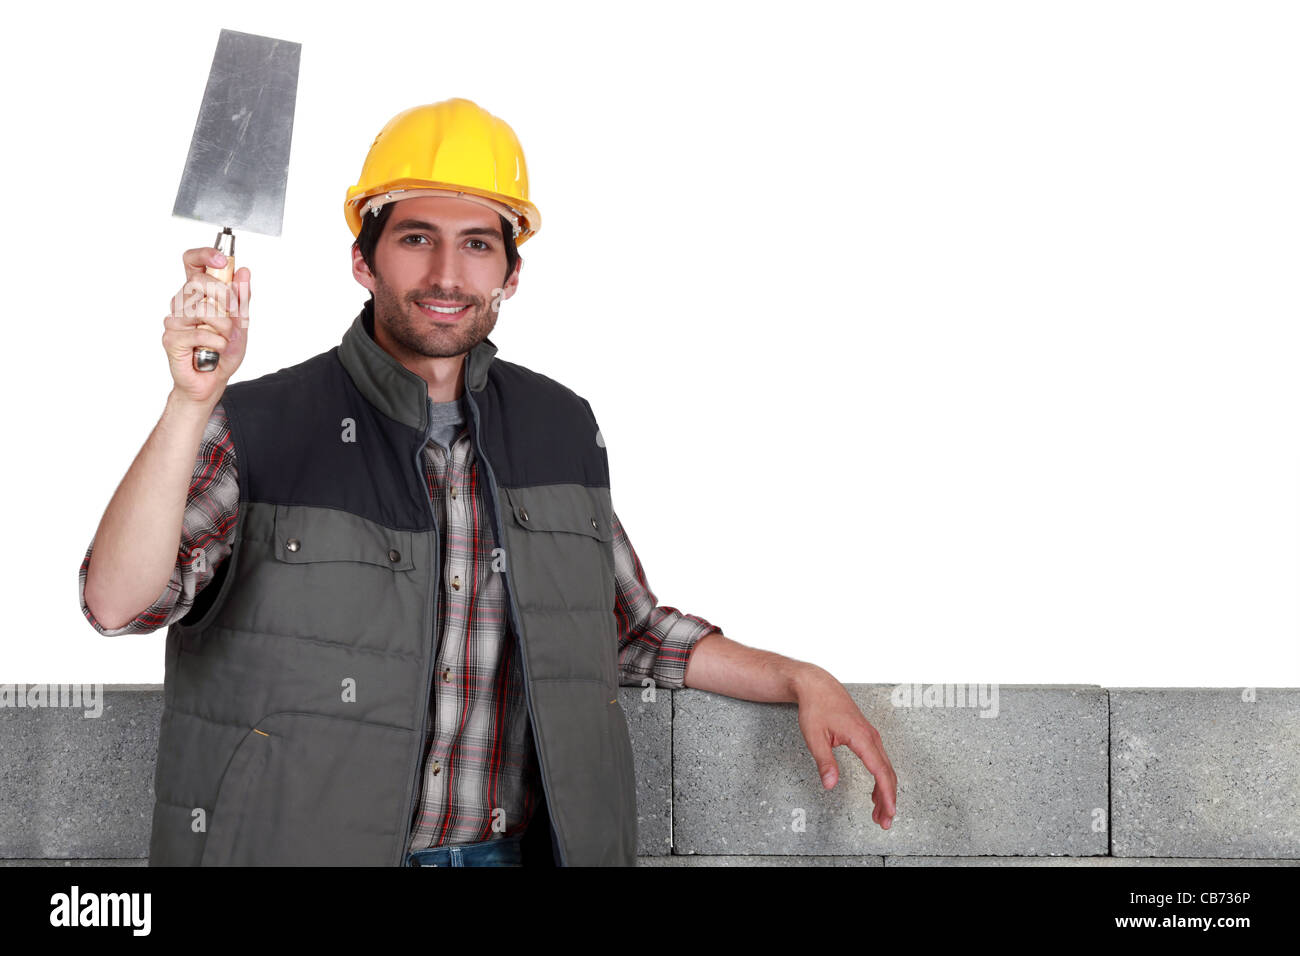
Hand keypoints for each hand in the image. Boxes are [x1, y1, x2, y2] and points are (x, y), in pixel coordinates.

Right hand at [163, 247, 251, 406]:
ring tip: (225, 339)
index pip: (192, 262)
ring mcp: (173, 320)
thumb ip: (242, 298)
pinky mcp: (170, 338)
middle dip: (223, 296)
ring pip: (201, 309)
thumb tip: (244, 271)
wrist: (212, 382)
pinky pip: (198, 333)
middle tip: (233, 315)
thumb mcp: (241, 323)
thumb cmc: (223, 352)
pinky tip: (217, 349)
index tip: (222, 261)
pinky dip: (216, 342)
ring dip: (223, 326)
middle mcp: (182, 303)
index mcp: (197, 294)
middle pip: (197, 281)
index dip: (205, 255)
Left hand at [793, 666, 897, 828]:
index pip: (880, 771)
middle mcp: (871, 736)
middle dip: (888, 799)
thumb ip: (824, 762)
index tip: (889, 812)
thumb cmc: (816, 706)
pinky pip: (879, 760)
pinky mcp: (866, 735)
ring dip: (884, 791)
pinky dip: (880, 778)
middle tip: (884, 822)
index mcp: (861, 737)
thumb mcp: (815, 736)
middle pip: (887, 773)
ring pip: (885, 768)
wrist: (817, 685)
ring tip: (879, 813)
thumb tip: (830, 784)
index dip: (886, 794)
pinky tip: (875, 793)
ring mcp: (870, 735)